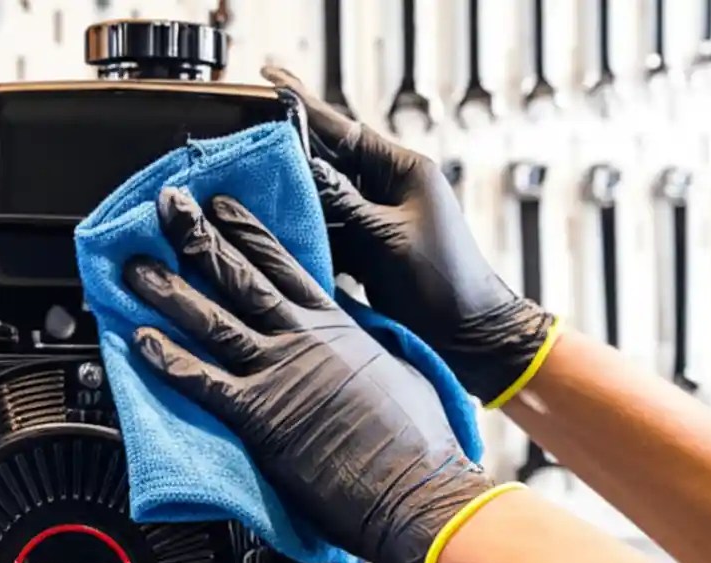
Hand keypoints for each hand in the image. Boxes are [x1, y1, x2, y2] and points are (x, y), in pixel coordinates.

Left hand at [123, 187, 501, 562]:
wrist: (418, 484)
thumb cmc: (420, 439)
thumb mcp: (397, 366)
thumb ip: (364, 339)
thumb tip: (353, 323)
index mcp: (336, 325)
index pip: (282, 265)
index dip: (246, 231)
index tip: (219, 205)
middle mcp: (302, 340)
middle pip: (239, 278)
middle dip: (197, 238)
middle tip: (166, 207)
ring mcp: (279, 375)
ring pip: (213, 320)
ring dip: (170, 291)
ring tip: (136, 267)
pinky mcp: (261, 417)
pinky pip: (204, 383)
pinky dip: (170, 360)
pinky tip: (142, 342)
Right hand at [262, 66, 557, 406]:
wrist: (467, 334)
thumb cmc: (444, 280)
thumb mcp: (387, 236)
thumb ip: (344, 203)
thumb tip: (302, 169)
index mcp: (402, 170)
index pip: (345, 130)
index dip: (306, 107)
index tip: (270, 80)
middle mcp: (385, 189)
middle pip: (327, 162)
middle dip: (287, 153)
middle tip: (243, 141)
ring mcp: (373, 220)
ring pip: (321, 199)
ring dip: (290, 198)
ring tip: (244, 188)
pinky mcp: (364, 250)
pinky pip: (325, 232)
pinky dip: (302, 233)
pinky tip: (269, 231)